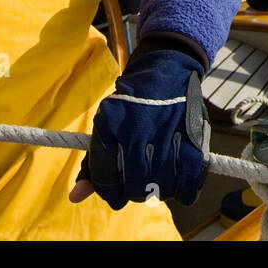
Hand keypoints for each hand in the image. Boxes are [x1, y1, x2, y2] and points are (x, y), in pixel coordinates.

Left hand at [72, 49, 208, 209]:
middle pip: (135, 186)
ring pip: (161, 187)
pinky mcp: (192, 138)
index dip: (111, 193)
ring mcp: (165, 135)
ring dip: (160, 191)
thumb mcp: (106, 125)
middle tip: (141, 186)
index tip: (118, 194)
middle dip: (137, 192)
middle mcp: (136, 131)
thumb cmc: (131, 105)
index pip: (106, 179)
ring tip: (160, 181)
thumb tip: (75, 198)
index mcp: (109, 127)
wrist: (166, 70)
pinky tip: (181, 186)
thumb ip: (94, 163)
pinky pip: (189, 180)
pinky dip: (185, 191)